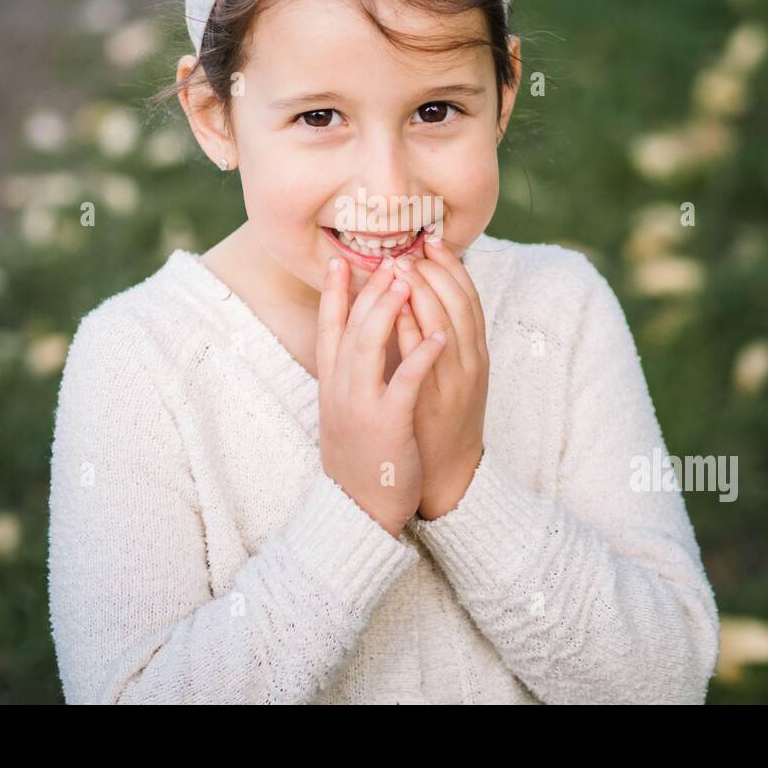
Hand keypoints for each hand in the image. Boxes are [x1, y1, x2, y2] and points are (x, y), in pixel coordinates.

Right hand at [317, 253, 448, 536]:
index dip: (332, 293)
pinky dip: (420, 355)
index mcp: (331, 384)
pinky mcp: (387, 424)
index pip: (327, 328)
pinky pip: (405, 383)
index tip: (338, 260)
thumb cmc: (360, 456)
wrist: (359, 509)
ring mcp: (361, 405)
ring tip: (407, 280)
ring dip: (389, 309)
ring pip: (370, 345)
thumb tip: (356, 341)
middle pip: (350, 326)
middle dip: (369, 288)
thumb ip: (348, 376)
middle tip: (388, 259)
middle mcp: (341, 389)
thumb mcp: (344, 411)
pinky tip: (439, 335)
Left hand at [391, 235, 488, 520]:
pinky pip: (424, 360)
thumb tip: (421, 297)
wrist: (448, 475)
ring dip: (424, 293)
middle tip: (414, 247)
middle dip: (438, 272)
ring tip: (402, 266)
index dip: (453, 267)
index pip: (469, 297)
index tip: (432, 241)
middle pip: (461, 304)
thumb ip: (440, 337)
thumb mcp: (449, 372)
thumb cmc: (442, 418)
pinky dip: (414, 332)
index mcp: (475, 352)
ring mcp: (455, 383)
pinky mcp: (435, 402)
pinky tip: (397, 311)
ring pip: (447, 325)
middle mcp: (471, 363)